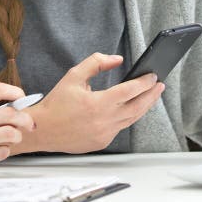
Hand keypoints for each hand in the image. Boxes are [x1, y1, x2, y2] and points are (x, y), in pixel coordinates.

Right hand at [0, 82, 33, 178]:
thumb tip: (12, 106)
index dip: (16, 92)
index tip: (22, 99)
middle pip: (11, 114)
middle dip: (26, 119)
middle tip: (29, 124)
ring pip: (11, 134)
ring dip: (17, 137)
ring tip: (13, 138)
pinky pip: (2, 152)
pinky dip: (5, 151)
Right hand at [21, 53, 164, 153]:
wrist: (42, 130)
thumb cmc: (56, 103)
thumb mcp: (74, 76)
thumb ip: (96, 63)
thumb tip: (116, 59)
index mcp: (98, 103)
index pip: (129, 91)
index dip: (144, 82)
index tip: (153, 75)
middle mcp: (104, 121)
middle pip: (137, 106)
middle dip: (151, 95)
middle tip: (159, 85)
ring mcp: (104, 134)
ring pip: (132, 119)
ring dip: (144, 106)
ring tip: (151, 95)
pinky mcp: (102, 142)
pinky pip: (120, 128)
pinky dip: (128, 117)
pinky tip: (131, 108)